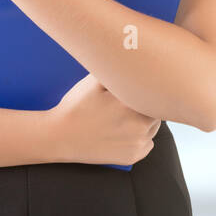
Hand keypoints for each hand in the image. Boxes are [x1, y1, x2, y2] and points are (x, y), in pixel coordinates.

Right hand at [46, 73, 160, 165]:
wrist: (59, 137)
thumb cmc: (77, 106)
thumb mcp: (94, 81)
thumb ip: (118, 71)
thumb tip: (137, 59)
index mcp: (132, 103)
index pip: (155, 92)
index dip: (147, 89)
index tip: (137, 89)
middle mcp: (139, 124)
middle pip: (157, 109)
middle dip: (146, 105)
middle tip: (126, 104)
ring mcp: (137, 143)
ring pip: (154, 126)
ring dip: (145, 121)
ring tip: (122, 118)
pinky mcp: (133, 156)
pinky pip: (148, 143)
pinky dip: (140, 138)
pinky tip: (122, 132)